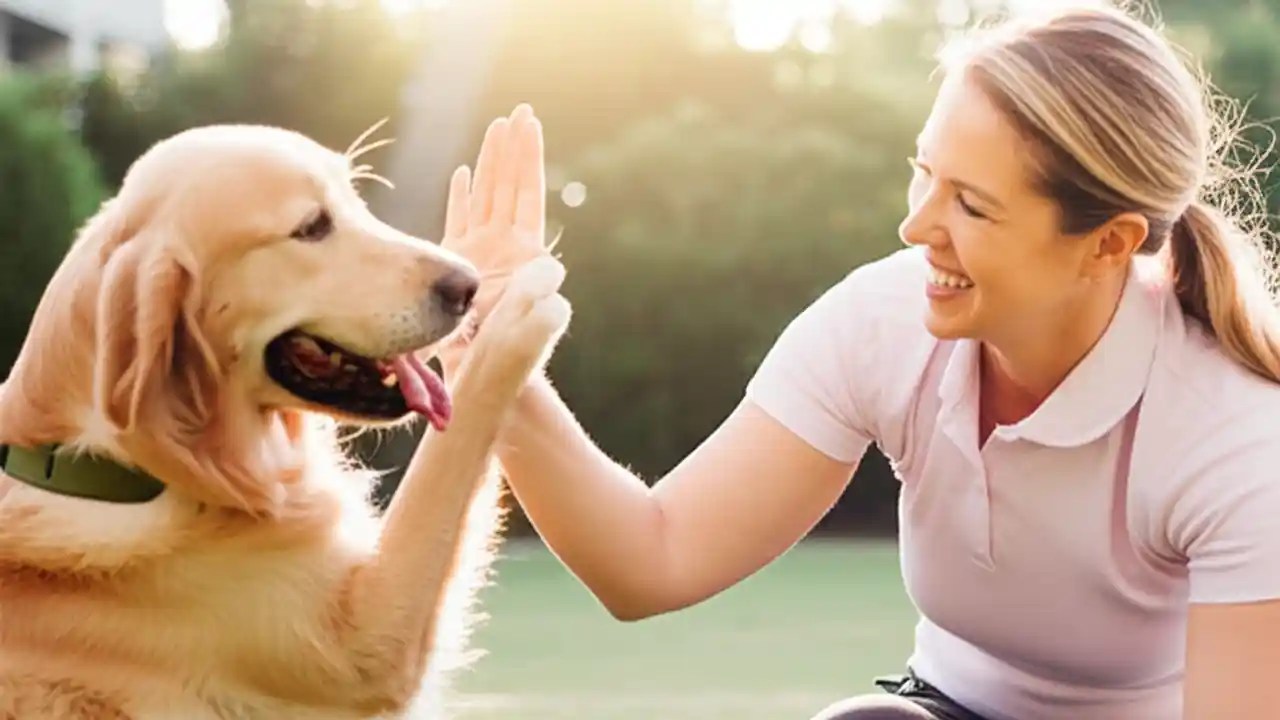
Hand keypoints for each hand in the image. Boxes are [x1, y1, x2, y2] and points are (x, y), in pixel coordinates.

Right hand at [437, 104, 554, 373]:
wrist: (484, 379)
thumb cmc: (508, 359)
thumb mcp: (533, 328)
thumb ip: (544, 300)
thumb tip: (556, 271)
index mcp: (523, 254)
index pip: (527, 195)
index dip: (527, 160)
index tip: (529, 126)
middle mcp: (505, 247)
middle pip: (510, 187)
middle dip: (514, 150)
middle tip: (520, 112)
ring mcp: (482, 252)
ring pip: (488, 196)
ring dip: (493, 163)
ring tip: (497, 128)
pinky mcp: (458, 264)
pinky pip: (460, 221)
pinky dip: (464, 197)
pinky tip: (465, 175)